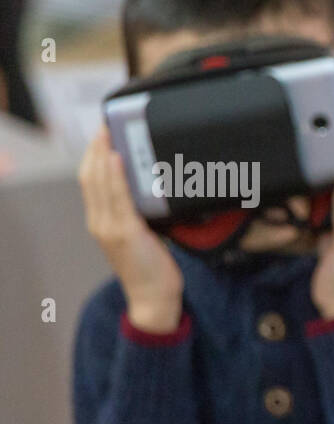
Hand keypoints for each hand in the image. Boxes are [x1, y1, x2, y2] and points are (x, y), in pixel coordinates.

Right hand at [78, 127, 182, 332]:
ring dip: (104, 155)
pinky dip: (116, 176)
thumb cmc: (151, 268)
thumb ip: (138, 214)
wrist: (153, 298)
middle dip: (96, 149)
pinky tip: (118, 159)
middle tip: (104, 125)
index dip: (92, 156)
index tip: (101, 135)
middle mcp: (99, 223)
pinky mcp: (126, 233)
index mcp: (100, 222)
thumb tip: (151, 190)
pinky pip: (119, 199)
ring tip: (109, 133)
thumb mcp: (141, 236)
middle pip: (90, 178)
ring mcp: (110, 228)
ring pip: (100, 184)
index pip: (90, 182)